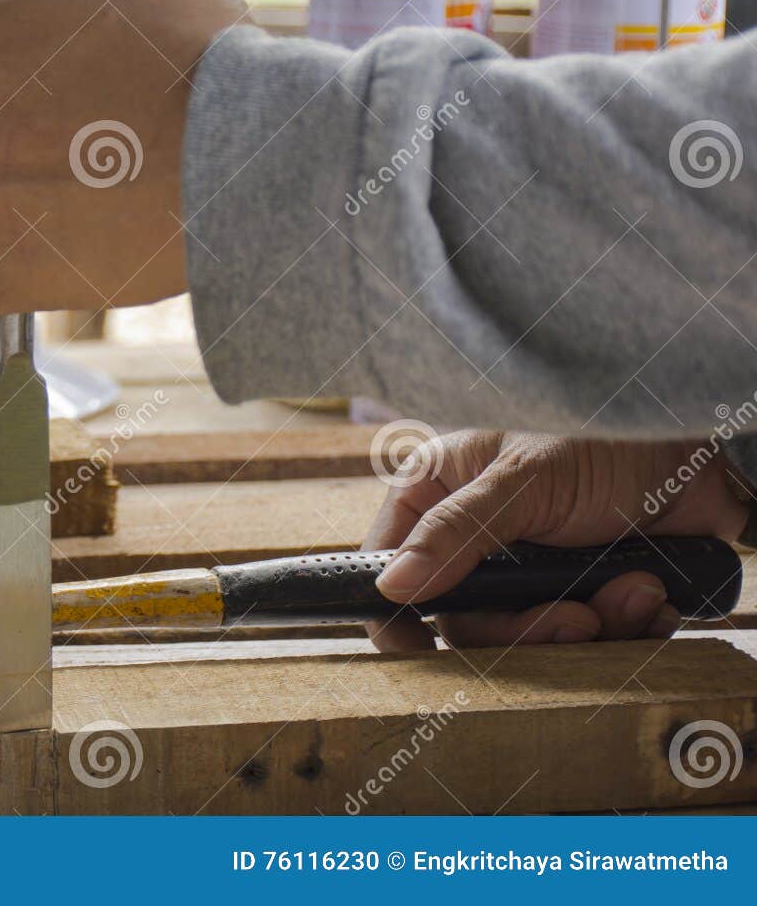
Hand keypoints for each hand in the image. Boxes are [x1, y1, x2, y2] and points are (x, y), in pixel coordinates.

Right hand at [364, 430, 747, 650]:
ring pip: (521, 636)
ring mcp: (523, 569)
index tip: (415, 651)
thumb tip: (391, 585)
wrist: (704, 463)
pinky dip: (619, 628)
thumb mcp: (524, 480)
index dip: (395, 612)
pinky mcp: (572, 593)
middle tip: (576, 617)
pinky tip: (645, 596)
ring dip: (585, 626)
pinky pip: (577, 640)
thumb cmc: (604, 441)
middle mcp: (471, 535)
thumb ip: (455, 531)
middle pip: (461, 618)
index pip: (387, 561)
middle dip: (524, 627)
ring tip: (630, 593)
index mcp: (438, 490)